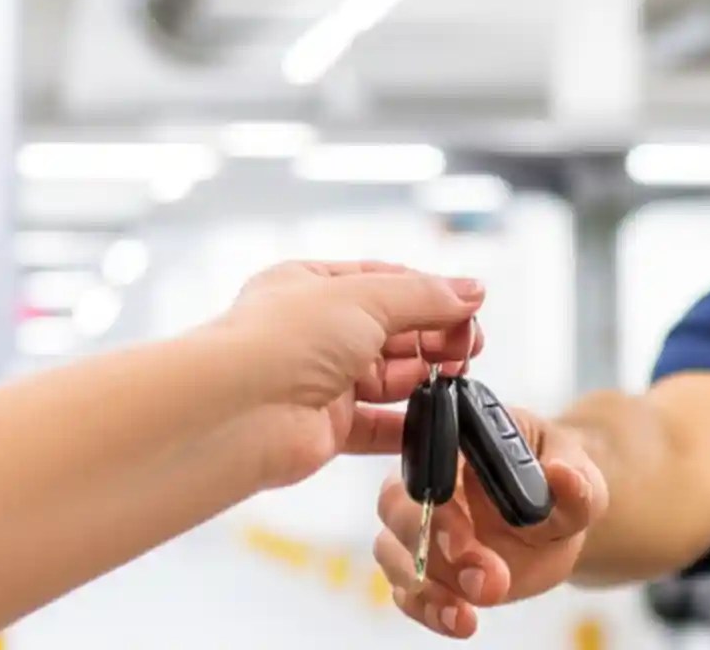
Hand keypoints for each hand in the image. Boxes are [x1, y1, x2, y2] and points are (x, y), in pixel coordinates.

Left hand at [211, 260, 485, 487]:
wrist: (238, 412)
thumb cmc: (279, 342)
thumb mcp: (366, 297)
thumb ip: (425, 296)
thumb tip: (471, 290)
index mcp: (313, 285)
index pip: (387, 282)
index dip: (431, 295)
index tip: (469, 308)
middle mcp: (316, 331)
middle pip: (394, 331)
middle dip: (435, 336)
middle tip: (468, 346)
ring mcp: (322, 380)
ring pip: (391, 377)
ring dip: (426, 378)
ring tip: (454, 377)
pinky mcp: (328, 427)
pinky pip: (380, 426)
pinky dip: (410, 425)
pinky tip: (436, 418)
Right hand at [373, 407, 608, 638]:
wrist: (558, 516)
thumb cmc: (560, 478)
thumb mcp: (580, 475)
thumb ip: (574, 481)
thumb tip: (561, 476)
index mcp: (456, 440)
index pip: (426, 457)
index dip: (435, 492)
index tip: (462, 529)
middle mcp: (428, 480)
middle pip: (398, 507)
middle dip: (433, 544)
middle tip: (483, 574)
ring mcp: (424, 527)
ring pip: (394, 552)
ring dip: (426, 586)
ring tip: (468, 610)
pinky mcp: (428, 568)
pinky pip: (408, 591)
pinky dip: (427, 609)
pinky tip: (460, 622)